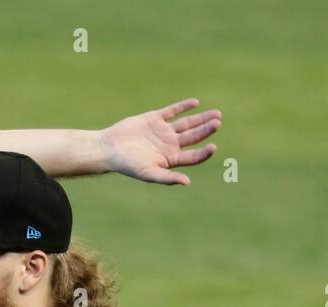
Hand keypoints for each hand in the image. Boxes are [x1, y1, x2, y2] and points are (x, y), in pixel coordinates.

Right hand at [98, 98, 222, 185]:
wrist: (109, 148)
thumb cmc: (127, 165)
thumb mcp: (148, 173)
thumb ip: (167, 177)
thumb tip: (187, 182)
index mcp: (170, 159)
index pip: (193, 156)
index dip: (204, 153)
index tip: (213, 147)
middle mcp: (170, 145)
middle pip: (193, 137)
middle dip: (206, 130)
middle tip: (218, 122)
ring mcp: (163, 131)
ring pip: (187, 123)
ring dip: (201, 118)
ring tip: (216, 114)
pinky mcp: (155, 118)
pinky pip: (172, 111)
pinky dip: (183, 107)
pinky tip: (195, 103)